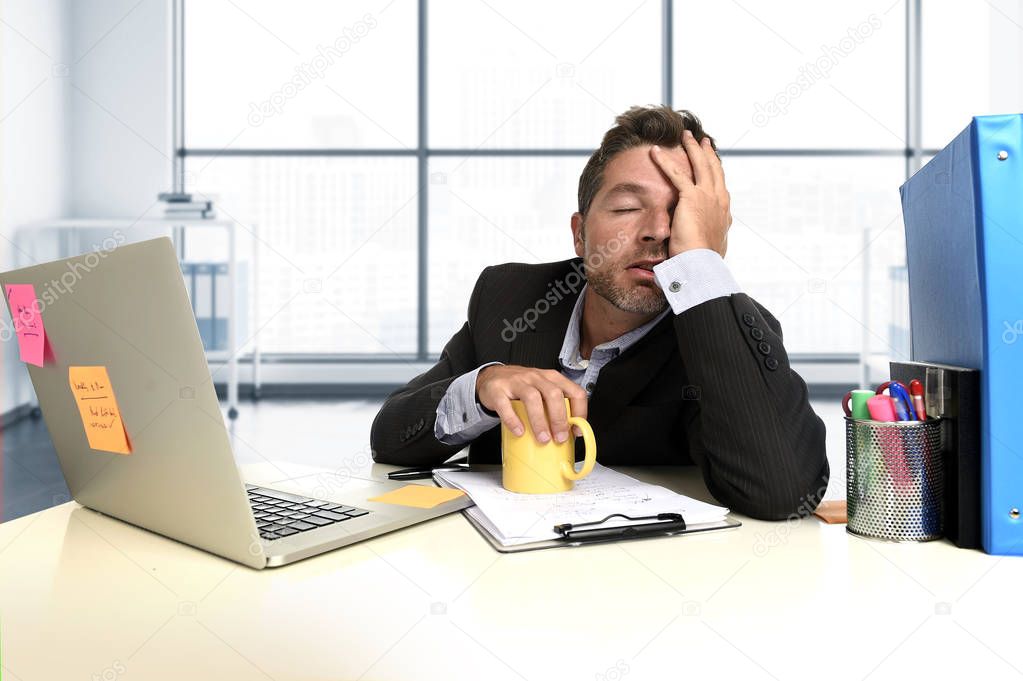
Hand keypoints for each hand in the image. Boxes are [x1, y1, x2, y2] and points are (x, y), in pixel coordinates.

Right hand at [476, 365, 587, 443]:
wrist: (492, 377)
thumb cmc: (521, 387)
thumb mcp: (542, 392)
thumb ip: (554, 407)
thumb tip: (567, 433)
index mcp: (551, 378)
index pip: (574, 392)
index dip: (580, 412)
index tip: (576, 430)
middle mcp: (536, 377)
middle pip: (554, 394)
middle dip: (559, 419)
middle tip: (559, 437)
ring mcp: (516, 382)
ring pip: (532, 398)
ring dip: (540, 421)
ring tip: (543, 438)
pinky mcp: (498, 390)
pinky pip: (506, 405)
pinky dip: (513, 420)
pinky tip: (519, 431)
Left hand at [649, 130, 731, 257]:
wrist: (703, 264)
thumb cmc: (705, 262)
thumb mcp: (712, 247)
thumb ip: (708, 238)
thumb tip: (707, 242)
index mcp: (724, 212)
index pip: (721, 187)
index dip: (716, 173)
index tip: (713, 163)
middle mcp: (719, 200)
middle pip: (714, 169)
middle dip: (707, 153)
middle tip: (703, 141)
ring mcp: (707, 196)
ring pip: (700, 165)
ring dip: (692, 148)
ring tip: (686, 135)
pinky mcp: (691, 197)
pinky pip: (675, 174)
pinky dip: (663, 161)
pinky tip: (654, 151)